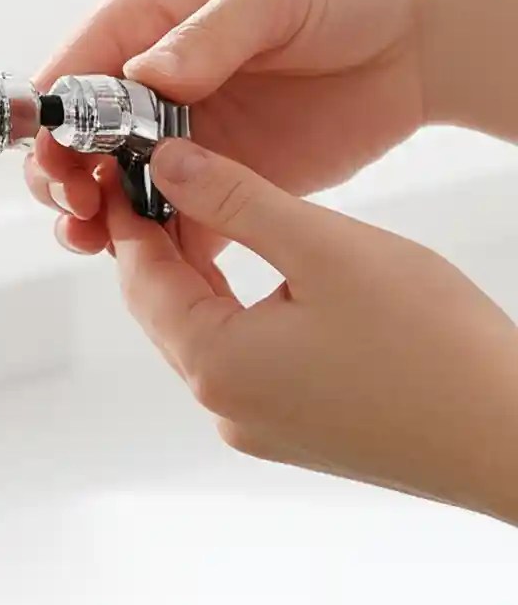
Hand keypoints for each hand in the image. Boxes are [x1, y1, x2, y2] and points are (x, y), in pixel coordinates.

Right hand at [26, 0, 517, 259]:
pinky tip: (156, 268)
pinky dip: (157, 251)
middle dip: (65, 179)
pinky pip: (175, 227)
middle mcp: (155, 89)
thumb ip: (207, 36)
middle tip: (79, 206)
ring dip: (99, 221)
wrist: (423, 35)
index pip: (74, 75)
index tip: (56, 158)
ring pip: (116, 192)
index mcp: (150, 29)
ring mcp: (188, 141)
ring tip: (98, 242)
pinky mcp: (225, 186)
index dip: (52, 121)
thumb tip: (145, 75)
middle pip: (81, 144)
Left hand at [107, 138, 517, 523]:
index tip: (124, 166)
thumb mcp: (326, 248)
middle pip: (160, 307)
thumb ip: (236, 201)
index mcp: (214, 364)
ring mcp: (256, 423)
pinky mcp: (291, 428)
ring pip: (198, 331)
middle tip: (162, 176)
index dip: (128, 214)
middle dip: (156, 241)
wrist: (510, 439)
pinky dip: (232, 307)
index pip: (139, 276)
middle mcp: (222, 404)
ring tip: (204, 208)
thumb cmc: (435, 348)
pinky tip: (255, 270)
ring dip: (195, 272)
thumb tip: (169, 164)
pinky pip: (238, 357)